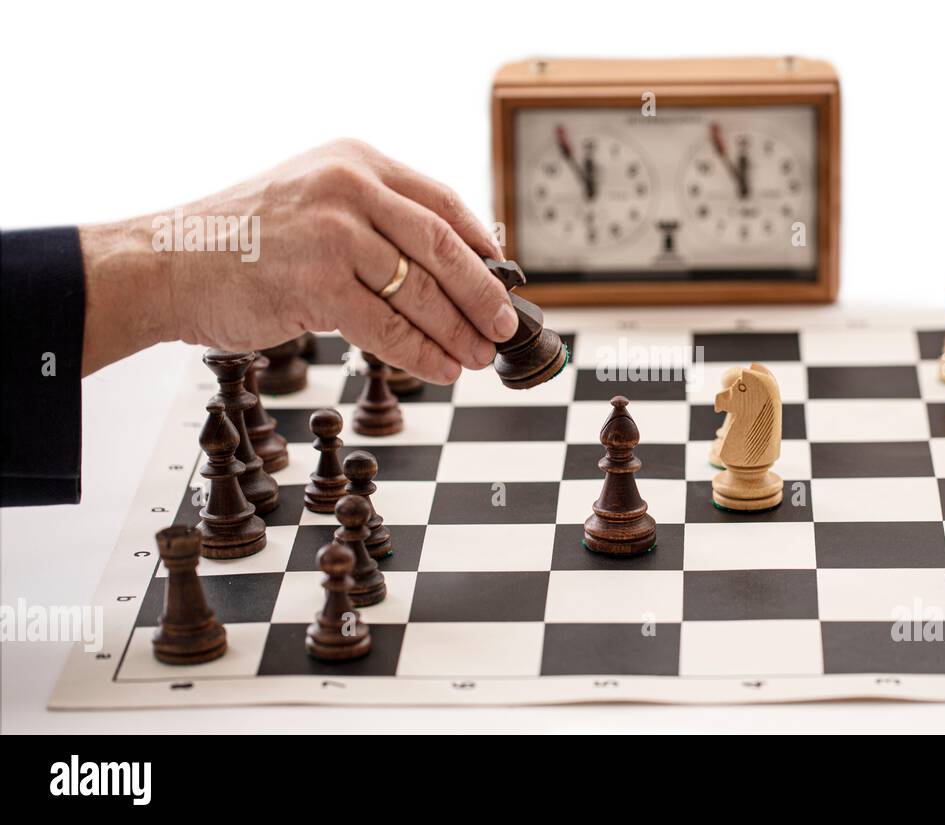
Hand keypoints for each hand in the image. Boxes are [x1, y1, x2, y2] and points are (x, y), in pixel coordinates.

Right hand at [78, 138, 517, 380]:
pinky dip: (421, 352)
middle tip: (505, 326)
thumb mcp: (314, 201)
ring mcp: (333, 233)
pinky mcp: (316, 282)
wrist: (167, 264)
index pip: (441, 201)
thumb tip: (449, 267)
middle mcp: (348, 187)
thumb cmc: (243, 242)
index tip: (503, 277)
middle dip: (482, 294)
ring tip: (477, 356)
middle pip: (443, 246)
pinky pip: (386, 326)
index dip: (481, 244)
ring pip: (419, 290)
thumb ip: (374, 220)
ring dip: (457, 331)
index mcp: (355, 161)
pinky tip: (441, 369)